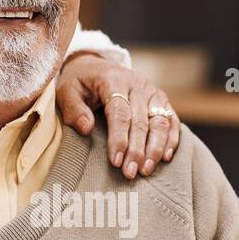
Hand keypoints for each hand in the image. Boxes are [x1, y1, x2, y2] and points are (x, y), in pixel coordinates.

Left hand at [56, 53, 180, 177]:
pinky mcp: (160, 99)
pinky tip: (166, 157)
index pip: (120, 113)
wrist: (96, 66)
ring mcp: (152, 91)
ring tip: (146, 170)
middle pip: (141, 121)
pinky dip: (171, 139)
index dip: (119, 139)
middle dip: (137, 150)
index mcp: (113, 80)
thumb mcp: (66, 90)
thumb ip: (73, 108)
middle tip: (130, 173)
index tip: (116, 162)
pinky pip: (171, 120)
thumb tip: (85, 128)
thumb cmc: (80, 83)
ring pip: (160, 121)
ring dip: (155, 148)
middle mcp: (137, 84)